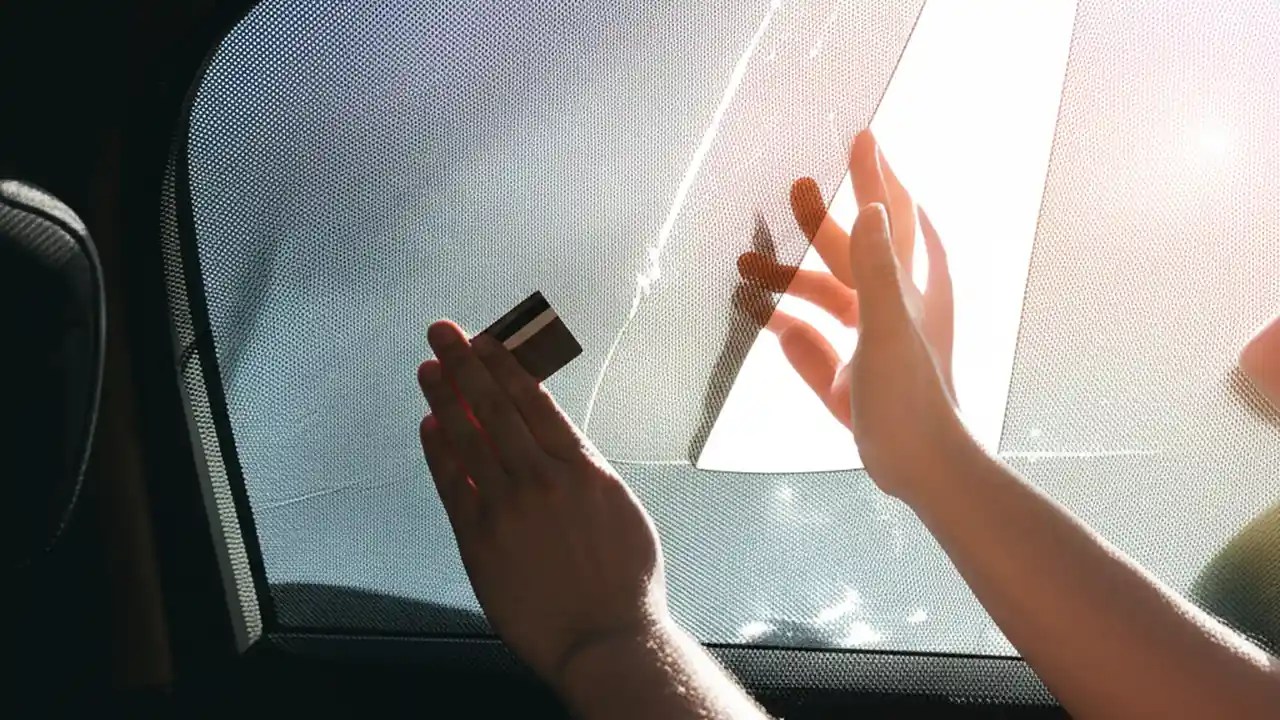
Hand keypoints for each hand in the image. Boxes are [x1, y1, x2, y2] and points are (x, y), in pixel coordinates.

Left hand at [416, 321, 670, 686]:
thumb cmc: (626, 582)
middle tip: (442, 332)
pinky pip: (453, 484)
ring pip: (468, 437)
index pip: (533, 399)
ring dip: (445, 398)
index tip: (485, 339)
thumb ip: (585, 471)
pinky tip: (429, 427)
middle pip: (494, 406)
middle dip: (465, 363)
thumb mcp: (620, 509)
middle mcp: (540, 477)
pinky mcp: (480, 539)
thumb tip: (557, 444)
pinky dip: (439, 452)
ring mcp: (507, 507)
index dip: (504, 365)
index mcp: (581, 467)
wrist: (606, 638)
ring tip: (428, 368)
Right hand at [737, 130, 962, 497]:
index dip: (877, 177)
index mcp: (911, 288)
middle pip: (851, 253)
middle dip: (818, 222)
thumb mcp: (889, 325)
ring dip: (788, 280)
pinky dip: (788, 329)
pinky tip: (760, 318)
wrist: (918, 467)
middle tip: (789, 189)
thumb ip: (876, 267)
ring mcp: (868, 344)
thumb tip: (869, 206)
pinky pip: (812, 344)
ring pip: (824, 299)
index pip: (893, 218)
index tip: (862, 137)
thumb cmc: (910, 395)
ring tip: (745, 264)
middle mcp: (892, 308)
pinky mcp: (848, 379)